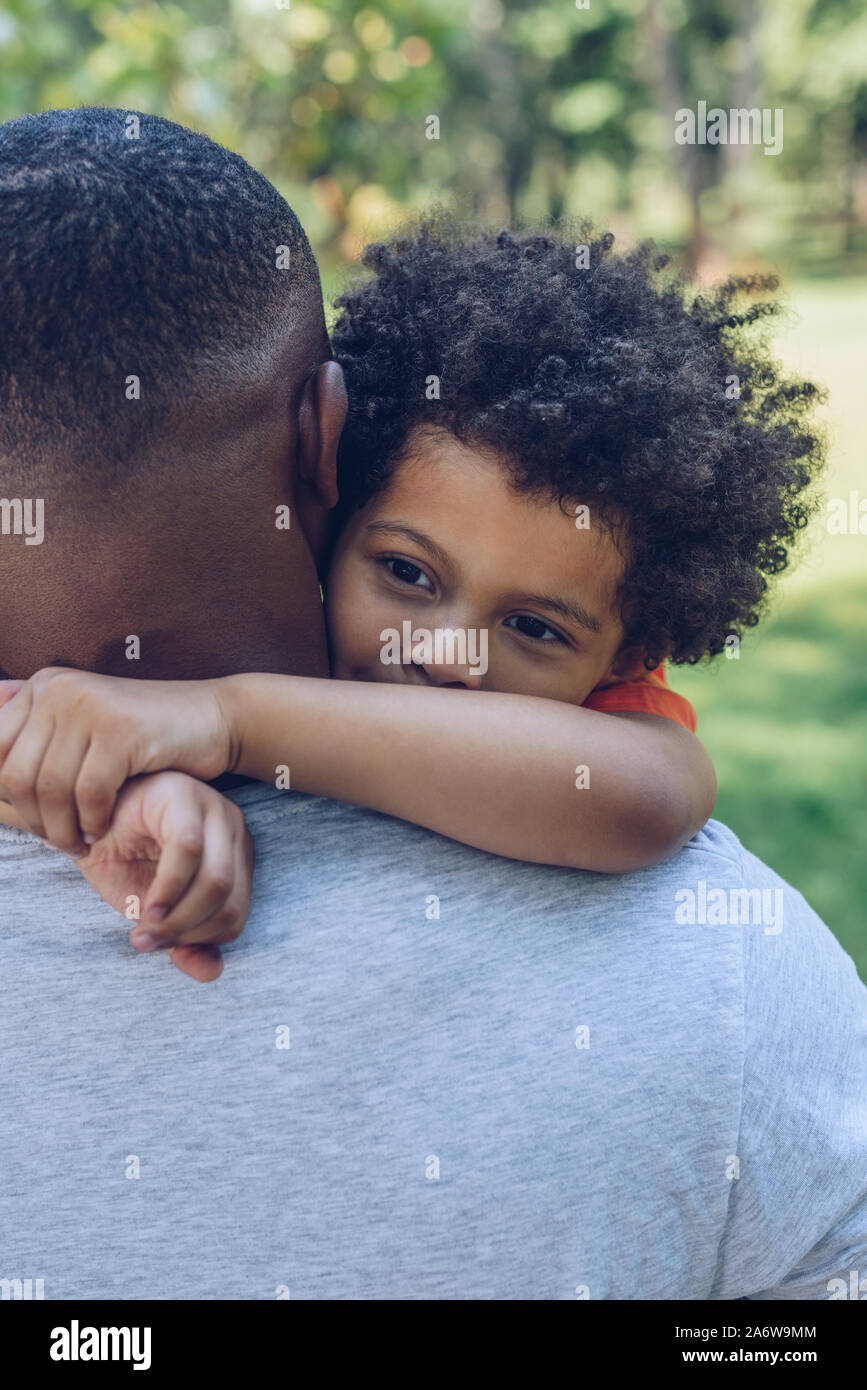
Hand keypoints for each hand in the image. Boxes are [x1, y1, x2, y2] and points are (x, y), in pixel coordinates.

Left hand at [0, 668, 236, 855]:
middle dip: (34, 819)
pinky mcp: (121, 730)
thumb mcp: (84, 729)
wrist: (212, 718)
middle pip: (14, 774)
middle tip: (58, 841)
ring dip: (62, 827)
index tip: (35, 820)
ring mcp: (89, 706)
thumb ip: (38, 738)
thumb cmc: (145, 735)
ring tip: (80, 842)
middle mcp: (58, 689)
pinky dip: (93, 820)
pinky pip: (89, 792)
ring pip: (49, 788)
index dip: (7, 797)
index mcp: (43, 686)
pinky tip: (103, 828)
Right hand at [73, 771, 254, 983]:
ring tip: (142, 931)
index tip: (159, 947)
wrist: (78, 820)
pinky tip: (146, 908)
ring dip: (177, 919)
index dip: (201, 941)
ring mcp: (213, 808)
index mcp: (235, 855)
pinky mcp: (184, 795)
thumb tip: (211, 973)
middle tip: (146, 943)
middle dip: (189, 934)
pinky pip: (189, 851)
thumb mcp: (154, 908)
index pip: (237, 912)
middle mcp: (233, 829)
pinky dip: (169, 890)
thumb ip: (185, 940)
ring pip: (217, 882)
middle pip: (232, 902)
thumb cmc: (120, 858)